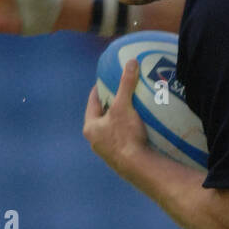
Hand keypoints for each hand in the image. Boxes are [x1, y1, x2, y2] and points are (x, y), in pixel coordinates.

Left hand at [82, 59, 148, 176]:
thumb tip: (131, 62)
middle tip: (117, 95)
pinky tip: (137, 132)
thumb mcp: (124, 106)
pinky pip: (121, 142)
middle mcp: (95, 141)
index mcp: (91, 127)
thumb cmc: (126, 135)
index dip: (98, 91)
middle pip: (100, 118)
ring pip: (110, 132)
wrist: (137, 167)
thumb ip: (126, 84)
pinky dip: (126, 134)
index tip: (103, 82)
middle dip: (109, 107)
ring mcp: (106, 152)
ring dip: (117, 123)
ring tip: (129, 113)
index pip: (92, 104)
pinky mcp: (119, 160)